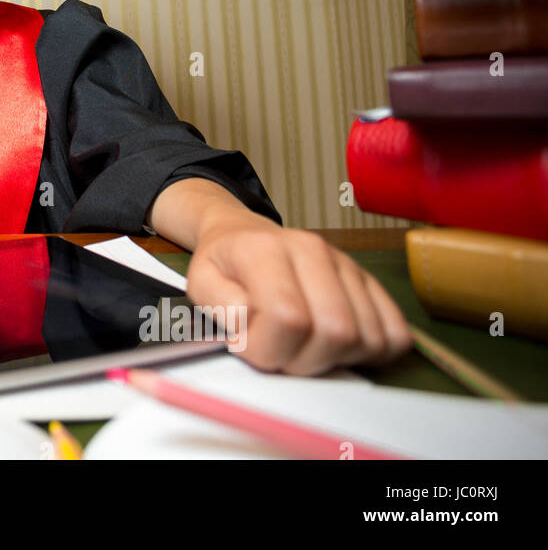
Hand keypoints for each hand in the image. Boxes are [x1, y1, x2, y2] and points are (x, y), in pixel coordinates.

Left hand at [185, 216, 411, 374]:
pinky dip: (372, 352)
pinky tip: (337, 346)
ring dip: (334, 359)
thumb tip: (250, 323)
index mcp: (266, 251)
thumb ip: (219, 306)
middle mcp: (314, 251)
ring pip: (367, 336)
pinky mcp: (368, 281)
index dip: (268, 349)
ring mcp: (347, 265)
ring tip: (302, 345)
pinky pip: (394, 331)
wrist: (243, 233)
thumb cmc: (223, 263)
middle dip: (302, 361)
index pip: (288, 318)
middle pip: (335, 331)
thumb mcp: (199, 282)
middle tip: (277, 350)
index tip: (248, 345)